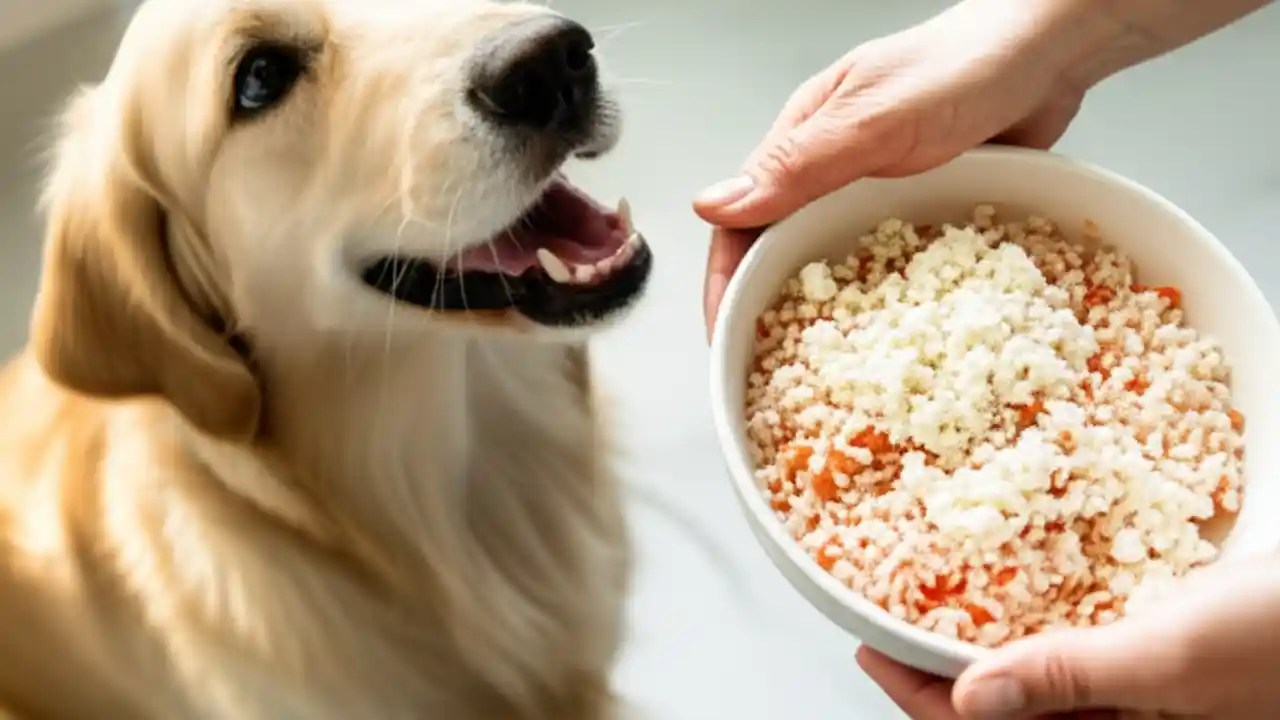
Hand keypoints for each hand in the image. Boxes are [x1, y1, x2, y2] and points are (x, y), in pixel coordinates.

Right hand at [695, 0, 1090, 339]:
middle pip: (781, 251)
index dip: (727, 283)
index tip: (726, 338)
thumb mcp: (873, 119)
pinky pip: (888, 262)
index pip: (743, 223)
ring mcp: (876, 191)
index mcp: (801, 141)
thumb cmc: (965, 64)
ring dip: (827, 312)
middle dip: (771, 310)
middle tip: (773, 370)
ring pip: (833, 262)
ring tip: (826, 367)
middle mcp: (830, 169)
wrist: (1051, 51)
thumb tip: (713, 207)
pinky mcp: (920, 206)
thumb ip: (799, 166)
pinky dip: (883, 299)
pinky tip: (892, 330)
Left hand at [857, 556, 1279, 718]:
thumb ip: (1069, 676)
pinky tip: (1017, 579)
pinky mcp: (1154, 653)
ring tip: (931, 589)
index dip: (918, 695)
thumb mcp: (1169, 659)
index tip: (868, 643)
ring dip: (982, 639)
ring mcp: (1136, 690)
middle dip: (939, 668)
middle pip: (999, 706)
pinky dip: (1036, 617)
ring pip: (1035, 674)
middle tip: (887, 608)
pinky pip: (1076, 645)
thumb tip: (968, 697)